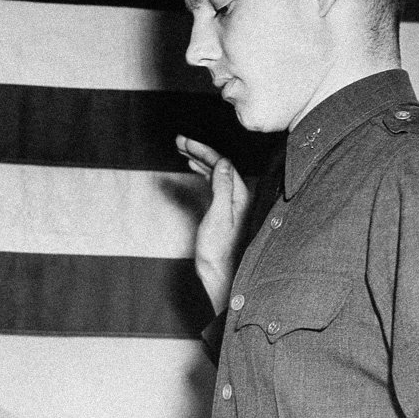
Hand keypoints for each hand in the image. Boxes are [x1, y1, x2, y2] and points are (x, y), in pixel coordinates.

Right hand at [175, 135, 250, 313]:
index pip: (222, 163)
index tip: (184, 142)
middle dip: (199, 151)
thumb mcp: (218, 216)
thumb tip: (223, 162)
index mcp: (240, 196)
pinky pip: (214, 184)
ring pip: (216, 173)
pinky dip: (202, 173)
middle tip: (178, 142)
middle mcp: (238, 197)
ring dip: (199, 160)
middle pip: (219, 165)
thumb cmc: (218, 251)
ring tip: (182, 150)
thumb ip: (222, 188)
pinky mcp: (223, 211)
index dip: (203, 150)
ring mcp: (231, 204)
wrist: (220, 275)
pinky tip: (194, 169)